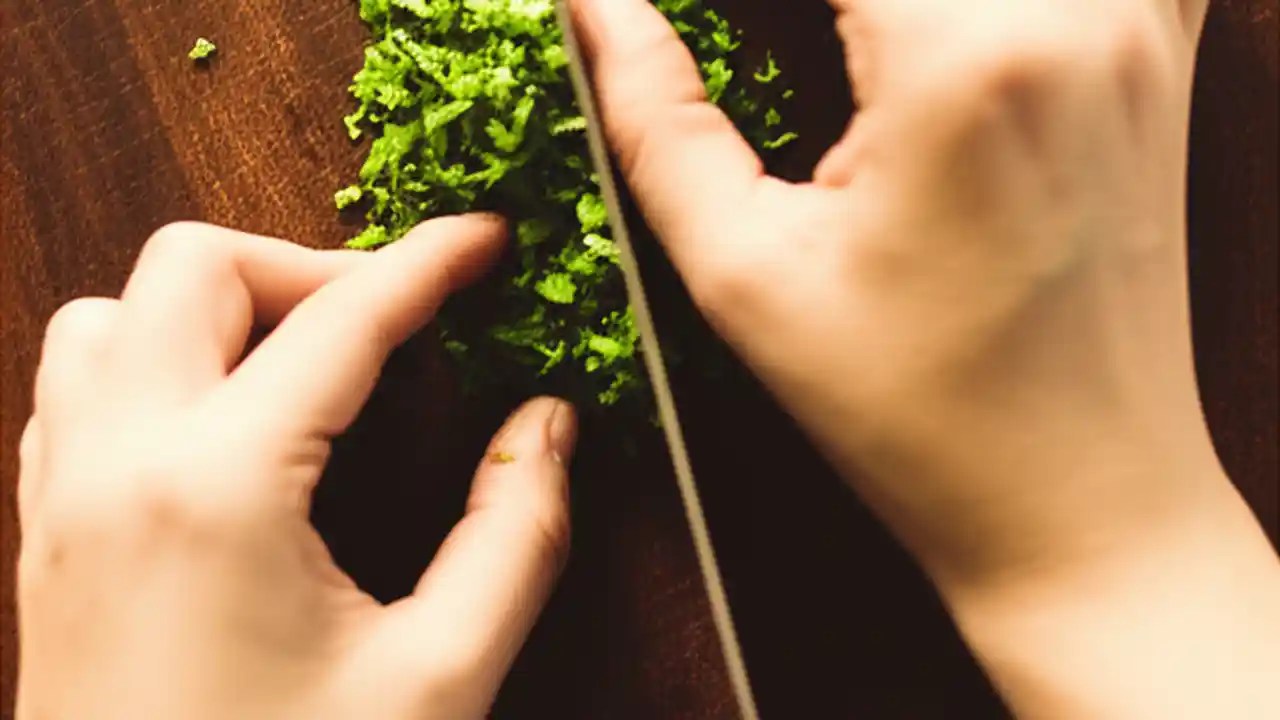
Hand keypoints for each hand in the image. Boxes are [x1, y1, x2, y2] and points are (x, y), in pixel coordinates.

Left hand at [17, 218, 576, 719]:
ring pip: (110, 317)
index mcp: (221, 486)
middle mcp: (121, 466)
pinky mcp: (51, 544)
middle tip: (399, 320)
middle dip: (310, 265)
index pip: (344, 319)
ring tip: (306, 363)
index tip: (483, 238)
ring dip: (214, 308)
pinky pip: (76, 391)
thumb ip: (513, 536)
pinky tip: (228, 422)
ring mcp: (67, 502)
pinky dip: (154, 363)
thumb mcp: (439, 680)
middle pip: (192, 267)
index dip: (428, 262)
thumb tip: (547, 428)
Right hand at [574, 0, 1278, 715]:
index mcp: (961, 57)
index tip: (665, 10)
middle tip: (750, 36)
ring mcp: (1140, 30)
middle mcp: (1077, 13)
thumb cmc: (922, 416)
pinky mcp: (1161, 60)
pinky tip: (932, 39)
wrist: (1081, 495)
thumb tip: (596, 10)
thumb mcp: (748, 276)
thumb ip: (656, 118)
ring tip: (839, 49)